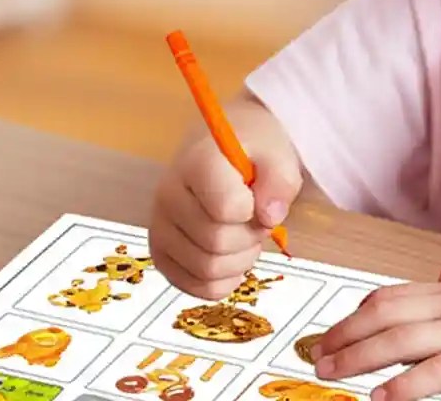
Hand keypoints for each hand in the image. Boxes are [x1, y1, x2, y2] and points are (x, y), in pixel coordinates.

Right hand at [149, 98, 302, 299]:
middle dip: (250, 237)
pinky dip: (222, 282)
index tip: (258, 195)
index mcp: (196, 164)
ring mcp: (159, 227)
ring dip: (239, 261)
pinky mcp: (161, 254)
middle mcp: (168, 195)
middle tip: (255, 218)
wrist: (223, 153)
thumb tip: (269, 216)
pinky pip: (193, 287)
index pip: (227, 208)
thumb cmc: (252, 152)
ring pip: (206, 271)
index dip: (254, 210)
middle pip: (217, 243)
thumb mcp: (278, 155)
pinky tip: (231, 259)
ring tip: (243, 235)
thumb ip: (281, 182)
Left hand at [311, 265, 440, 400]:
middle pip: (383, 317)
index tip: (332, 330)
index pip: (389, 296)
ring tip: (331, 373)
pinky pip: (433, 372)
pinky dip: (403, 385)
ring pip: (398, 341)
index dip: (354, 313)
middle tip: (317, 357)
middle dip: (344, 336)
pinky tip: (381, 397)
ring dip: (358, 358)